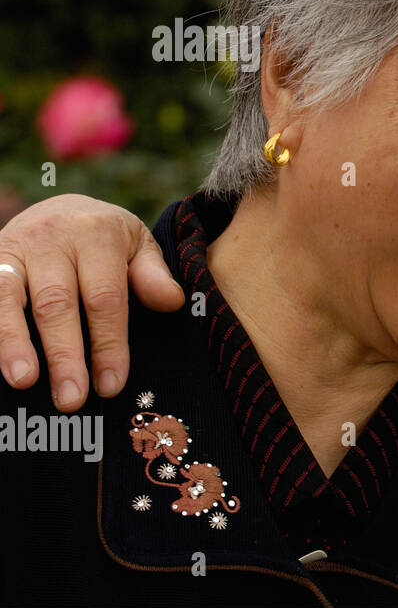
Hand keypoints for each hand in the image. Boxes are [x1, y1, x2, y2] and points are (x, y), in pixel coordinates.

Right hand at [0, 195, 184, 410]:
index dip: (108, 344)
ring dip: (14, 343)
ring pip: (9, 298)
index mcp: (96, 234)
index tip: (111, 384)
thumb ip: (152, 274)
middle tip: (72, 398)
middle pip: (56, 303)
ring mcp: (12, 249)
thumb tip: (172, 303)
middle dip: (64, 354)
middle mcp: (50, 238)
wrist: (59, 209)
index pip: (105, 298)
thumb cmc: (105, 238)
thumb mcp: (137, 244)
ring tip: (23, 381)